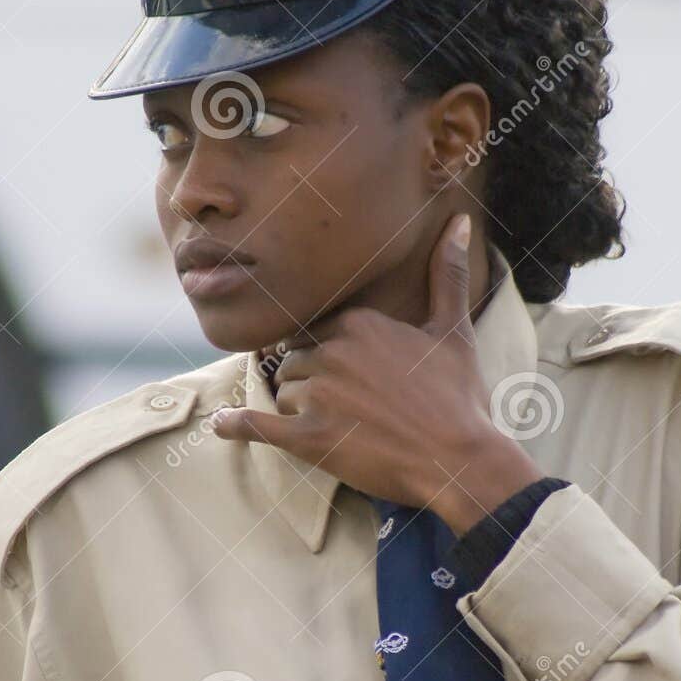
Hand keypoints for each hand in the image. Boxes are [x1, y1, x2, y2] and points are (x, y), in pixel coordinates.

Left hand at [210, 213, 542, 525]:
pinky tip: (219, 426)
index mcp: (358, 322)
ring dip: (297, 410)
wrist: (460, 459)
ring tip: (336, 427)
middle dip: (310, 382)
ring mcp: (318, 396)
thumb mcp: (453, 330)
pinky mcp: (310, 438)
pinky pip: (258, 426)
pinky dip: (236, 426)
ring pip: (282, 392)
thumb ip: (448, 275)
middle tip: (346, 408)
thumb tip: (460, 221)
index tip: (346, 375)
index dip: (324, 355)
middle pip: (294, 361)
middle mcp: (332, 353)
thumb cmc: (459, 397)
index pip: (313, 332)